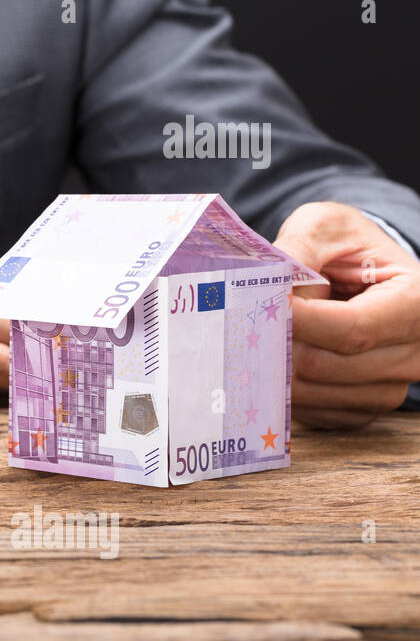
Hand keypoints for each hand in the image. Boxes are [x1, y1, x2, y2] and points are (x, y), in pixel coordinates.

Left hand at [273, 202, 419, 428]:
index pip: (351, 328)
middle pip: (326, 365)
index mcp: (414, 303)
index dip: (297, 322)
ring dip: (271, 368)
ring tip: (255, 337)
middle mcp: (412, 353)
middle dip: (274, 344)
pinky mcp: (361, 410)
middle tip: (239, 323)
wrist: (357, 274)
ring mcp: (389, 387)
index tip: (257, 309)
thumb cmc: (344, 247)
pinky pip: (310, 412)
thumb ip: (299, 247)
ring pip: (312, 393)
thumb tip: (268, 281)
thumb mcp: (325, 227)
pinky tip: (270, 360)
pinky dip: (279, 390)